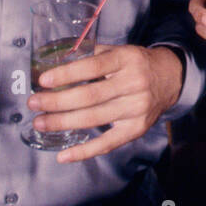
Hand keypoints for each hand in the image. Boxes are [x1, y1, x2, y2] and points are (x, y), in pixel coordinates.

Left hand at [27, 44, 183, 162]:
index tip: (43, 80)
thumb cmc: (137, 64)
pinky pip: (108, 143)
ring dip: (63, 123)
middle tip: (34, 103)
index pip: (93, 66)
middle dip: (57, 101)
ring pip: (94, 119)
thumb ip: (92, 54)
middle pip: (90, 96)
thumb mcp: (120, 51)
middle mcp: (133, 84)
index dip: (67, 74)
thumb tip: (56, 61)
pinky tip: (63, 155)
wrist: (171, 78)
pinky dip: (84, 151)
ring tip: (40, 122)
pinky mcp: (137, 129)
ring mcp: (136, 109)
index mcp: (127, 60)